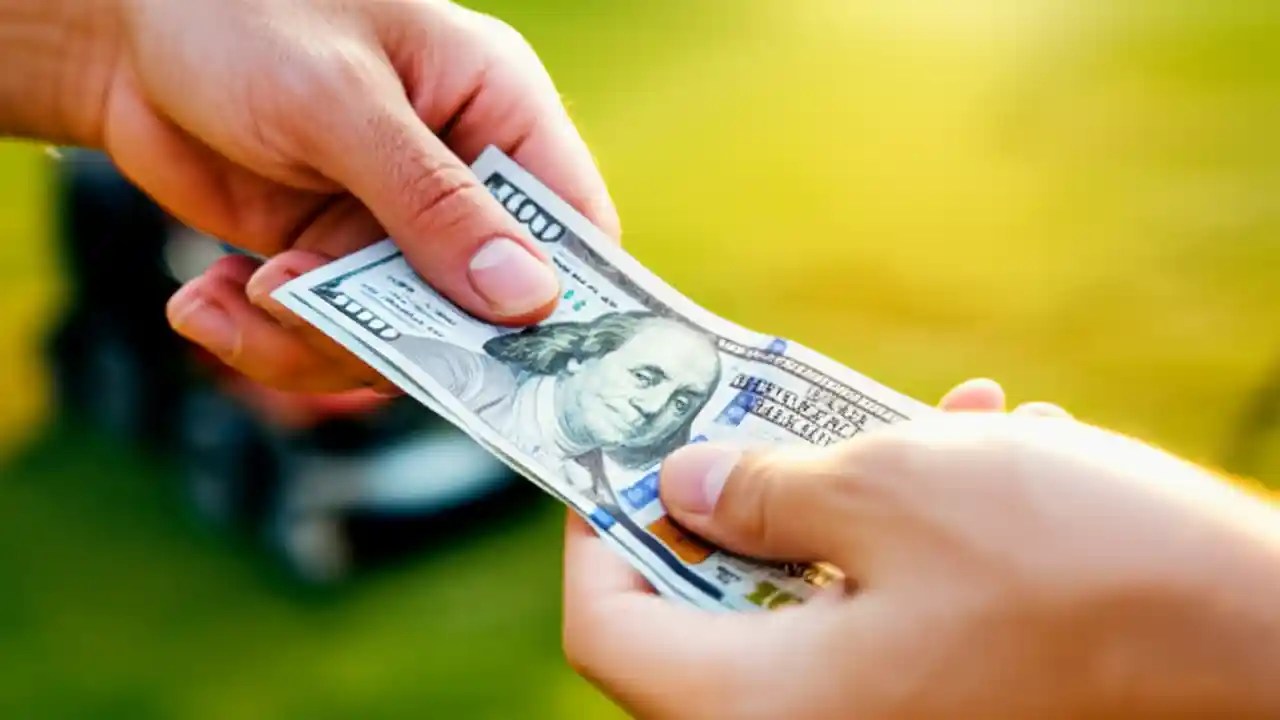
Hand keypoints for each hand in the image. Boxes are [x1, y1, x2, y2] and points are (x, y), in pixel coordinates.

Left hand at [72, 0, 617, 390]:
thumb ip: (430, 201)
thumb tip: (528, 302)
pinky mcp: (328, 260)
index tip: (522, 366)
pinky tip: (207, 301)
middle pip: (485, 308)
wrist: (121, 31)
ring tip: (244, 296)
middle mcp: (458, 180)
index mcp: (496, 112)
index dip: (563, 302)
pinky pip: (332, 338)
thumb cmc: (242, 13)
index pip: (573, 225)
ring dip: (317, 343)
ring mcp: (393, 228)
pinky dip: (266, 340)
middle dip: (406, 338)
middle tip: (318, 326)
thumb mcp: (338, 100)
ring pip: (403, 341)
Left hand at [563, 380, 1279, 718]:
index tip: (624, 451)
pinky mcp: (944, 701)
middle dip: (734, 498)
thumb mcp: (893, 491)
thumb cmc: (1074, 569)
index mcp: (760, 711)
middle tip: (755, 415)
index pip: (607, 631)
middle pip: (703, 614)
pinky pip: (886, 613)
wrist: (1261, 643)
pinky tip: (979, 448)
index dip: (601, 530)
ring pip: (808, 599)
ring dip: (841, 500)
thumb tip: (687, 484)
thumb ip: (761, 490)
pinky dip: (907, 538)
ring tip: (909, 413)